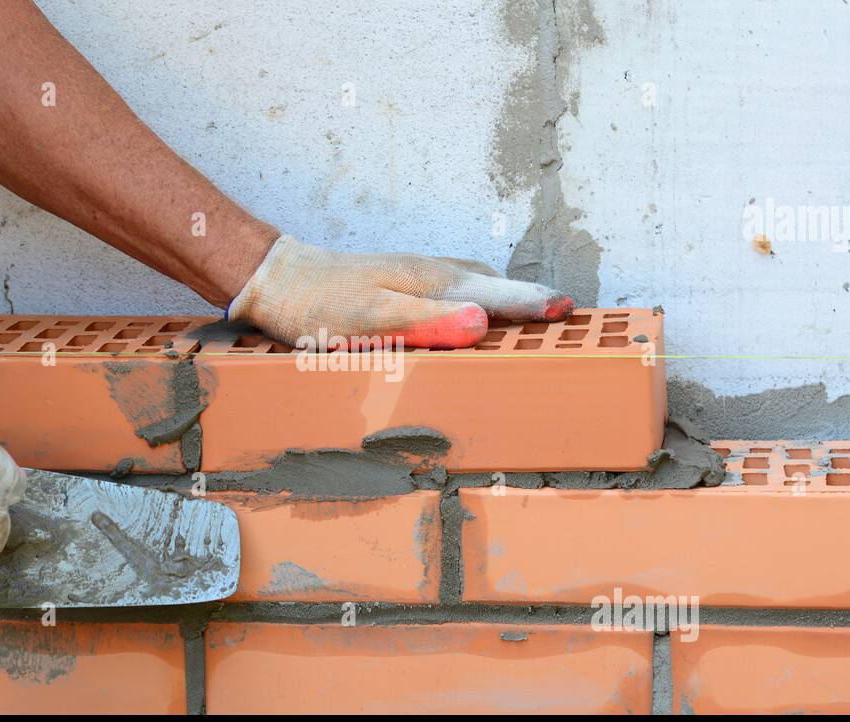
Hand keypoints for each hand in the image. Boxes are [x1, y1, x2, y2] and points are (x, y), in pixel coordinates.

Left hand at [226, 235, 574, 347]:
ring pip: (475, 282)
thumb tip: (481, 320)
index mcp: (432, 282)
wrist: (282, 280)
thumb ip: (428, 321)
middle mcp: (431, 272)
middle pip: (493, 283)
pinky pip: (457, 286)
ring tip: (534, 310)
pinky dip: (480, 295)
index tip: (567, 308)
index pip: (495, 293)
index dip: (530, 303)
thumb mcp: (372, 321)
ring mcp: (418, 274)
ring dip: (506, 294)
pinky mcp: (404, 282)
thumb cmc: (322, 307)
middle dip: (529, 297)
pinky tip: (476, 306)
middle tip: (566, 313)